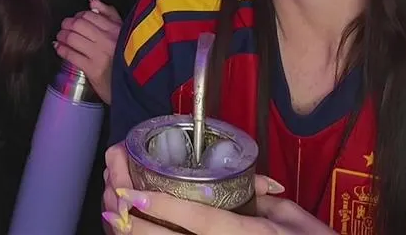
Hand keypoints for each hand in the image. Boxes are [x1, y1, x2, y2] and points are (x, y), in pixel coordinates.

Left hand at [54, 0, 120, 102]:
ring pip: (72, 38)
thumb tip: (91, 0)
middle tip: (64, 27)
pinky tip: (58, 48)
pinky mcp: (93, 70)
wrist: (135, 86)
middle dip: (67, 24)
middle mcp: (108, 40)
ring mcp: (100, 55)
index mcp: (117, 29)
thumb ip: (109, 14)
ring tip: (60, 37)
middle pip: (78, 24)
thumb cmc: (128, 59)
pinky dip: (61, 49)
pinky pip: (71, 55)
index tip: (75, 19)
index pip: (89, 15)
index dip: (78, 15)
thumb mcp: (124, 33)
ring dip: (62, 36)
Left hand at [101, 144, 295, 234]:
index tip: (133, 193)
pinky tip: (129, 231)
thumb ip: (261, 195)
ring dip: (133, 234)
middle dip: (133, 221)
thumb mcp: (291, 217)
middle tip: (114, 196)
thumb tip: (239, 177)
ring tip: (114, 213)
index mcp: (248, 232)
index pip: (199, 219)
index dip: (162, 206)